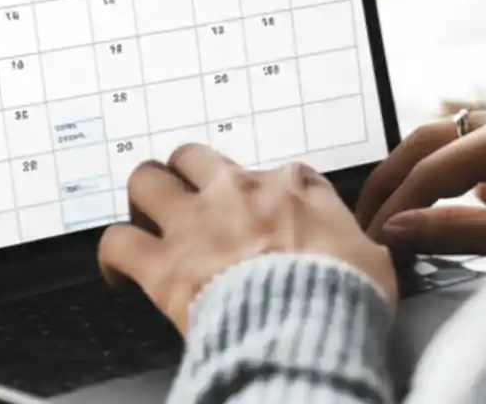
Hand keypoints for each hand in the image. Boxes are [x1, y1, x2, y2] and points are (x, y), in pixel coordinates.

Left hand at [98, 144, 396, 333]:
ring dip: (143, 196)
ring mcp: (195, 223)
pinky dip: (113, 255)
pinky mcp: (164, 264)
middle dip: (187, 174)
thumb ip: (354, 243)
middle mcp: (237, 192)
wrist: (310, 326)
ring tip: (145, 216)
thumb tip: (360, 254)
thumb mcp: (371, 258)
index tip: (263, 214)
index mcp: (291, 187)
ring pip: (146, 180)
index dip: (262, 194)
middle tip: (188, 198)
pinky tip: (118, 272)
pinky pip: (117, 243)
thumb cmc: (344, 296)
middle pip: (194, 158)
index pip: (270, 173)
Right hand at [355, 99, 485, 253]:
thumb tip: (394, 229)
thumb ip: (461, 232)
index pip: (433, 169)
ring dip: (429, 169)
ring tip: (403, 211)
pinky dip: (469, 167)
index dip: (395, 206)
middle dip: (395, 177)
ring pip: (462, 135)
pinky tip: (471, 200)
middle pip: (434, 137)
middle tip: (366, 216)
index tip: (372, 240)